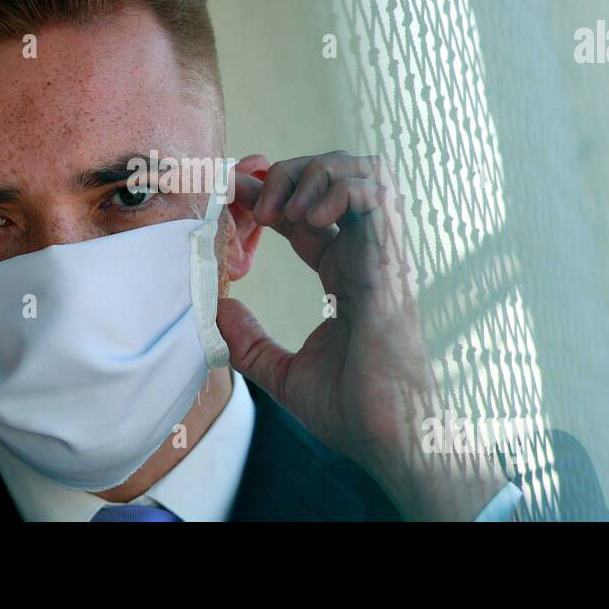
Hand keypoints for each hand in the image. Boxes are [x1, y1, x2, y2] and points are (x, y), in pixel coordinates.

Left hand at [217, 151, 506, 519]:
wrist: (389, 437)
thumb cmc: (353, 410)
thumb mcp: (282, 373)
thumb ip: (249, 341)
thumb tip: (218, 309)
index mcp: (344, 274)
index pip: (308, 211)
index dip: (269, 195)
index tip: (233, 194)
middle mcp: (365, 256)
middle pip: (338, 175)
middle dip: (290, 171)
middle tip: (256, 202)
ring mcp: (381, 255)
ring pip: (363, 171)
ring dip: (315, 173)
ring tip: (282, 210)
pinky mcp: (390, 263)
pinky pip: (376, 196)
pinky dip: (337, 189)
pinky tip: (306, 218)